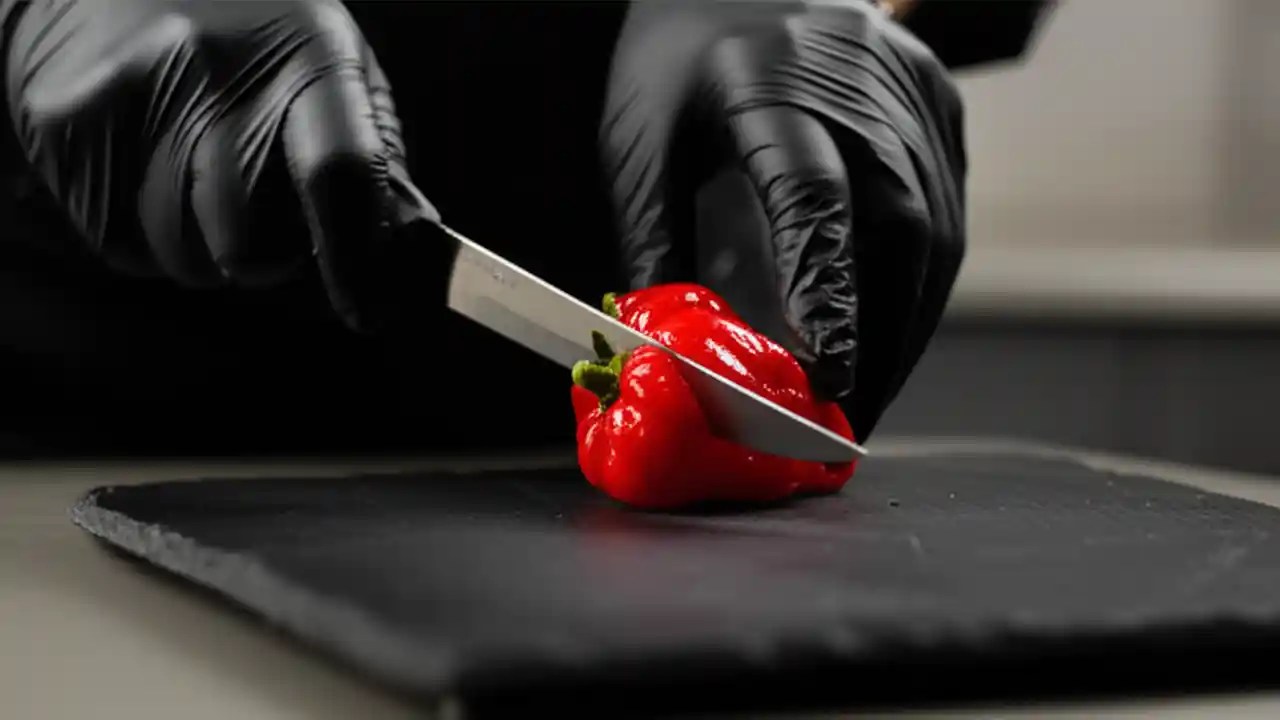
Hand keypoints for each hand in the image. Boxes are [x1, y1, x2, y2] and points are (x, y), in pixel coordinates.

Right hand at [4, 0, 435, 330]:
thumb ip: (374, 158)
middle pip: (251, 243)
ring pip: (184, 259)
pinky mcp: (60, 127)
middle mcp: (211, 71)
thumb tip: (408, 251)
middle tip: (265, 219)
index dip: (355, 263)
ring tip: (201, 185)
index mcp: (305, 55)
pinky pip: (121, 248)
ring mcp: (126, 97)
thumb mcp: (331, 65)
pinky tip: (152, 176)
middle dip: (270, 257)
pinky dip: (148, 238)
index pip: (339, 175)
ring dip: (205, 251)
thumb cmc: (250, 32)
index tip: (367, 311)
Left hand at [600, 0, 966, 439]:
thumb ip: (657, 246)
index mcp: (766, 83)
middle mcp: (855, 80)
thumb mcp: (640, 144)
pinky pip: (947, 203)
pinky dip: (924, 278)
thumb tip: (675, 354)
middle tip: (851, 415)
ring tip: (873, 390)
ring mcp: (908, 85)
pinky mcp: (937, 94)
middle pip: (899, 226)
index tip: (830, 380)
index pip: (812, 201)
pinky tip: (893, 324)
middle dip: (882, 336)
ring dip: (910, 322)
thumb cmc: (678, 59)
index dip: (827, 296)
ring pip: (937, 227)